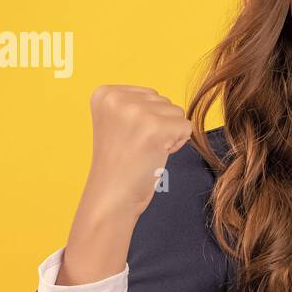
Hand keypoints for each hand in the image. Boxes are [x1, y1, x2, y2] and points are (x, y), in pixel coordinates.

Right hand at [83, 84, 193, 220]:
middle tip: (137, 147)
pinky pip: (187, 127)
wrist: (112, 196)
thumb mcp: (119, 122)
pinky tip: (157, 155)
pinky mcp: (155, 128)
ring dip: (169, 135)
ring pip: (177, 112)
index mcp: (104, 94)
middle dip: (159, 126)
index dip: (147, 120)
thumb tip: (168, 102)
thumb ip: (136, 104)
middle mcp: (117, 98)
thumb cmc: (121, 163)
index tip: (128, 137)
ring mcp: (136, 112)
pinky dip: (178, 144)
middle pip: (164, 102)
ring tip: (146, 151)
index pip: (149, 95)